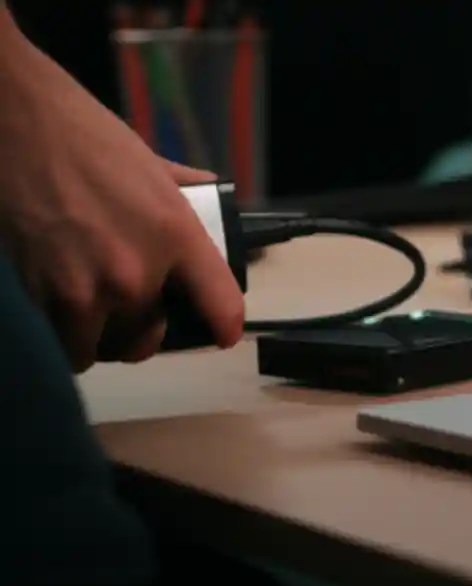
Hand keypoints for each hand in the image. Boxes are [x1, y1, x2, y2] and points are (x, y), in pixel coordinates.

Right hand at [0, 16, 243, 371]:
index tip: (223, 335)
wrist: (19, 125)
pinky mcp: (47, 295)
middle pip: (152, 336)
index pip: (221, 303)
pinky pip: (69, 345)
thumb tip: (208, 193)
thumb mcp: (155, 164)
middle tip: (135, 315)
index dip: (224, 327)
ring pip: (109, 348)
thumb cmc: (87, 138)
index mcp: (178, 234)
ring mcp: (92, 287)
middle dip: (144, 330)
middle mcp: (141, 270)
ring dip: (104, 339)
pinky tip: (68, 318)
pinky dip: (69, 339)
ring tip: (99, 319)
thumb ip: (187, 191)